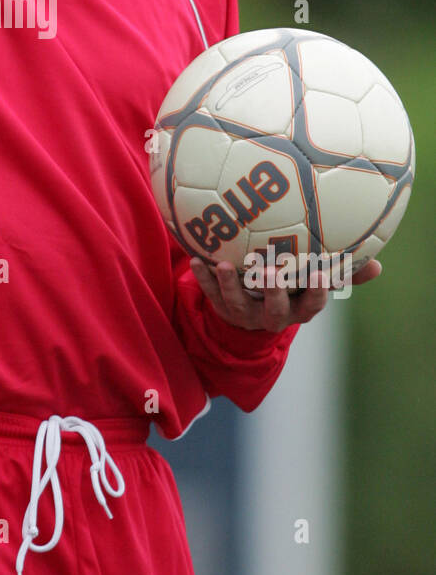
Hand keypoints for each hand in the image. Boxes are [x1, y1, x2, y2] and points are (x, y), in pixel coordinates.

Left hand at [189, 257, 381, 331]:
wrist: (252, 312)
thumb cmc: (292, 288)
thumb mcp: (315, 282)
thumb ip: (342, 273)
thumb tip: (378, 266)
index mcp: (298, 309)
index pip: (312, 304)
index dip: (315, 291)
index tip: (318, 272)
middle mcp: (272, 316)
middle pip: (274, 310)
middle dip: (272, 291)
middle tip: (269, 271)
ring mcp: (246, 314)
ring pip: (237, 304)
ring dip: (229, 285)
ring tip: (223, 265)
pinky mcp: (222, 309)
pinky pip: (211, 295)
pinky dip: (204, 278)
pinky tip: (196, 259)